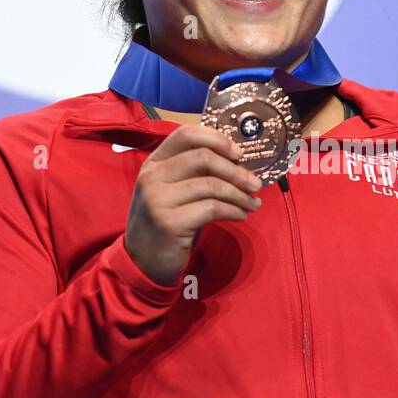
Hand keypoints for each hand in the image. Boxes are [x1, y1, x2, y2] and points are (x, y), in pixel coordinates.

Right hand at [124, 124, 264, 286]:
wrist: (142, 262)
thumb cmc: (165, 222)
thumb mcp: (172, 191)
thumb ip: (194, 173)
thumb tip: (237, 162)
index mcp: (154, 163)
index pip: (186, 135)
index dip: (217, 139)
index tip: (239, 153)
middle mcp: (152, 177)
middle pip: (203, 157)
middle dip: (236, 171)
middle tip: (255, 183)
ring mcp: (158, 199)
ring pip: (211, 185)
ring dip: (239, 194)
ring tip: (253, 203)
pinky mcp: (169, 223)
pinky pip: (212, 208)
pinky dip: (233, 210)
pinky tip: (240, 215)